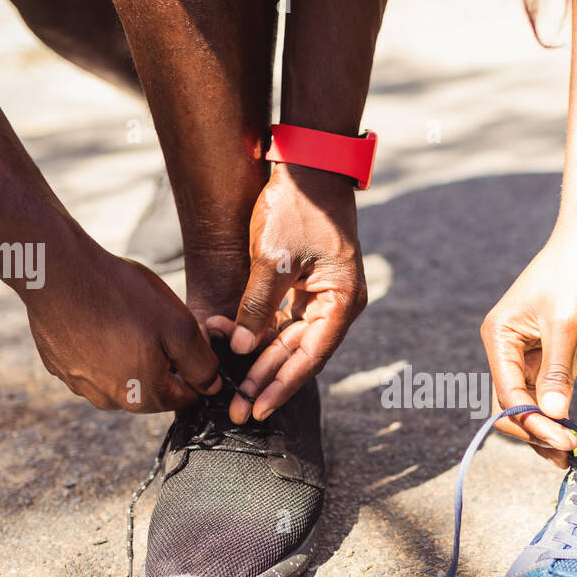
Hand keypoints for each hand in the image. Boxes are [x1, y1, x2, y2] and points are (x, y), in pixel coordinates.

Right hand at [23, 233, 221, 411]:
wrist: (57, 269)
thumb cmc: (122, 296)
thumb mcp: (180, 327)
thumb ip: (202, 364)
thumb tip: (212, 386)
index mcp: (143, 398)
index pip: (185, 397)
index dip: (195, 367)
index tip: (188, 336)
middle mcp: (109, 401)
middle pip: (153, 388)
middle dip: (163, 361)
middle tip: (157, 322)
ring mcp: (79, 384)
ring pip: (122, 375)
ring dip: (131, 354)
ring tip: (126, 317)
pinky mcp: (59, 366)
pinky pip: (92, 362)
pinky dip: (101, 346)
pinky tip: (100, 318)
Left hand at [216, 163, 366, 422]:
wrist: (307, 165)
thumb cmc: (297, 206)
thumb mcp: (273, 257)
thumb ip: (258, 306)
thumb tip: (243, 350)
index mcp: (341, 301)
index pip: (310, 356)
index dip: (282, 385)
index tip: (256, 409)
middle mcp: (336, 305)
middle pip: (300, 356)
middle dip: (268, 383)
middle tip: (238, 412)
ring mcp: (321, 297)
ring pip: (290, 343)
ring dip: (262, 366)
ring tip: (235, 392)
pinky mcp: (304, 287)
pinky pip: (284, 324)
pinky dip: (261, 339)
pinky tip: (238, 355)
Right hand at [480, 225, 576, 466]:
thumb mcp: (567, 320)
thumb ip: (559, 368)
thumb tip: (553, 414)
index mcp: (500, 337)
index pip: (507, 395)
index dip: (530, 422)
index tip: (562, 439)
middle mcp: (509, 349)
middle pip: (512, 406)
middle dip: (534, 432)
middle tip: (566, 453)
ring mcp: (532, 354)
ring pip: (531, 405)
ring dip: (547, 429)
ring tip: (572, 452)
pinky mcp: (556, 355)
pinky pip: (551, 394)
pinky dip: (560, 416)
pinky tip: (576, 432)